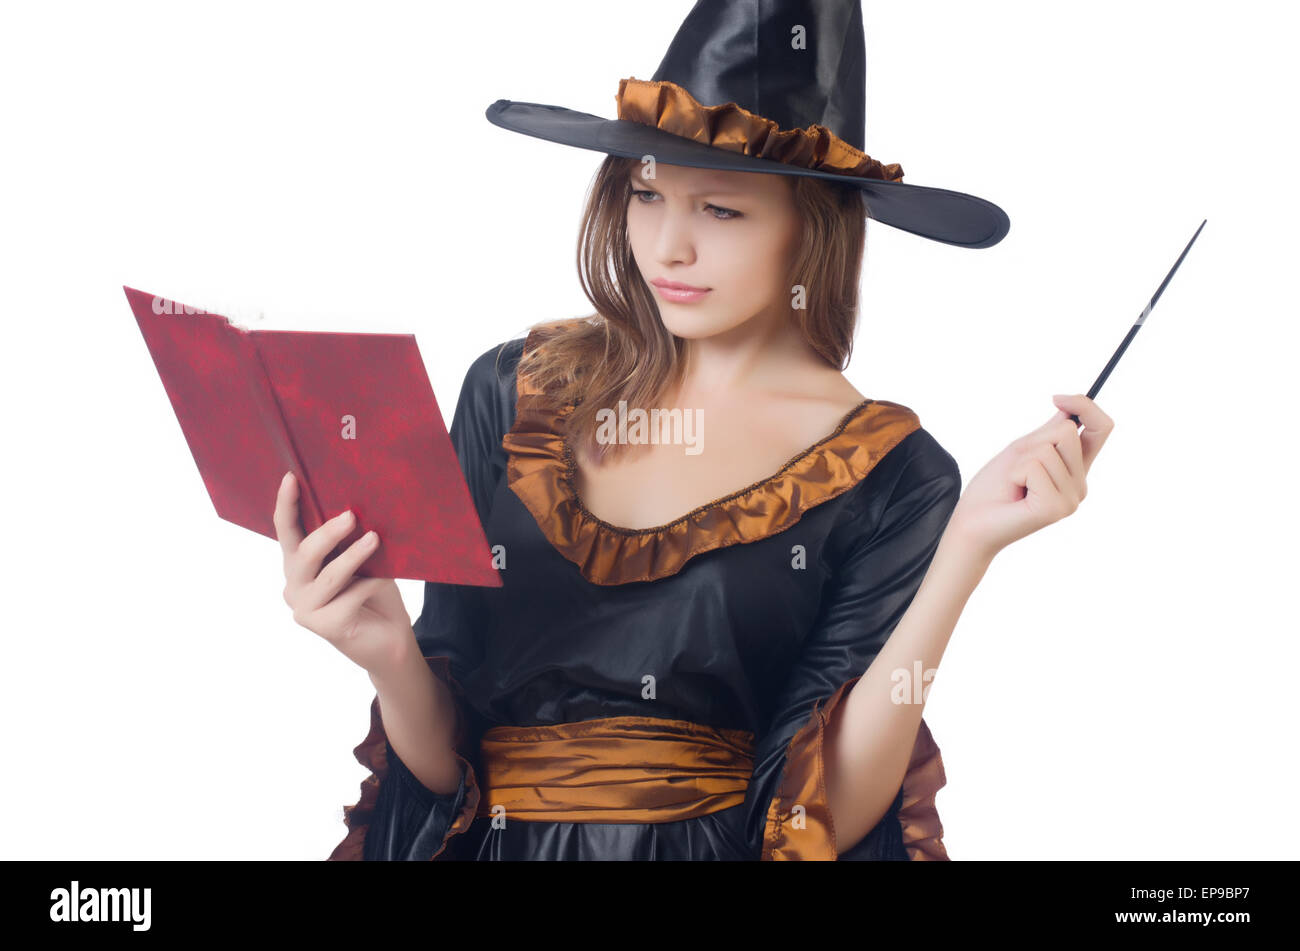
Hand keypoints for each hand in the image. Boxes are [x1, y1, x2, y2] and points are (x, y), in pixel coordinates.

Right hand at [274, 471, 412, 676]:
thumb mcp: (363, 559)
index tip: (291, 477)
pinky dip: (370, 583)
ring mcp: (305, 609)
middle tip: (350, 516)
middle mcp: (294, 586)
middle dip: (326, 533)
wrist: (391, 639)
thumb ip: (349, 539)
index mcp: (299, 565)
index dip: (287, 504)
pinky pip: (349, 597)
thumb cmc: (375, 593)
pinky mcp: (323, 627)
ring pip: (327, 576)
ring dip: (353, 556)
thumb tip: (355, 507)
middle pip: (303, 553)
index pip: (286, 531)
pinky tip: (385, 578)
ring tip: (374, 539)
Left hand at [947, 394, 1113, 561]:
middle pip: (1067, 432)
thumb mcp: (1022, 452)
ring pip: (1048, 448)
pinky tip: (1014, 495)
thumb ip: (1048, 434)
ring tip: (1014, 485)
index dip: (1086, 407)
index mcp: (1075, 470)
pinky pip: (1035, 466)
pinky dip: (1016, 473)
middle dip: (1033, 443)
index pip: (1101, 429)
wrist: (971, 524)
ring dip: (1020, 461)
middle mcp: (1080, 485)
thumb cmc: (993, 490)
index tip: (1057, 398)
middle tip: (1017, 471)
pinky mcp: (1055, 508)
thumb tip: (1069, 408)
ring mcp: (1071, 499)